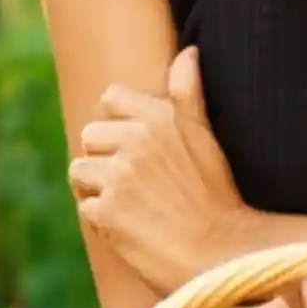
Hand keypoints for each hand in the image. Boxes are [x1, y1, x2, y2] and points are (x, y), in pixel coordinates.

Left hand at [69, 46, 253, 293]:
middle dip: (107, 159)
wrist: (225, 255)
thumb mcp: (208, 138)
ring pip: (81, 171)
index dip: (120, 124)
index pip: (112, 99)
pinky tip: (134, 227)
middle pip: (91, 136)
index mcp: (161, 118)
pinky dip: (104, 221)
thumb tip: (188, 52)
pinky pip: (86, 207)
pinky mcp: (106, 212)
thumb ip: (189, 95)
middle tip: (141, 185)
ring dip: (99, 189)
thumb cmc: (218, 197)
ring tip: (135, 206)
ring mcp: (120, 176)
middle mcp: (138, 141)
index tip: (139, 148)